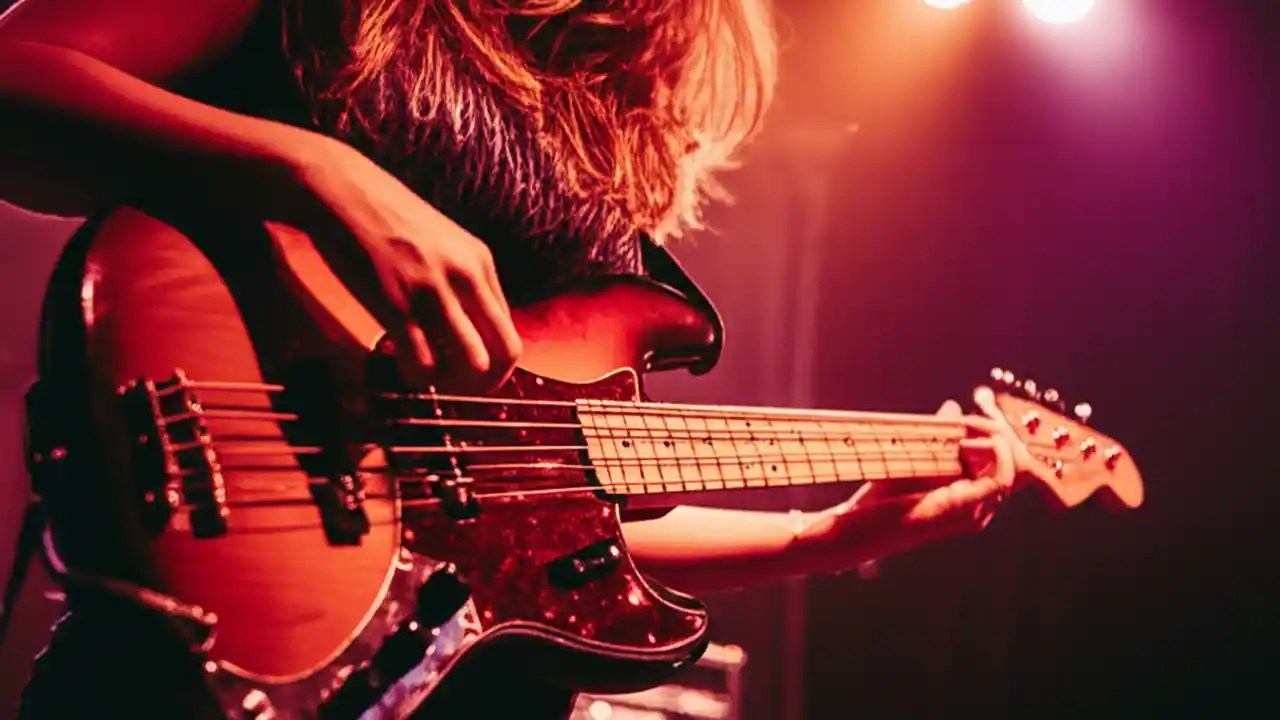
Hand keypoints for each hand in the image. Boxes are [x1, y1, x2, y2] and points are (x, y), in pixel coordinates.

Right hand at [284, 135, 521, 392]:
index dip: (492, 367)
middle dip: (483, 383)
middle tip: (452, 385)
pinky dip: (413, 375)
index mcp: (481, 262)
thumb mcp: (441, 243)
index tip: (465, 372)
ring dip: (449, 382)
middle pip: (505, 354)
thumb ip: (459, 281)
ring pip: (471, 364)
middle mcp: (467, 276)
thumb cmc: (385, 219)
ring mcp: (434, 290)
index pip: (510, 333)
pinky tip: (394, 358)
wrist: (340, 189)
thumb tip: (466, 329)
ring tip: (422, 370)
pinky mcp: (397, 303)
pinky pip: (422, 363)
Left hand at [822, 387, 1020, 562]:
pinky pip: (1003, 476)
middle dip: (998, 428)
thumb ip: (939, 433)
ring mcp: (977, 511)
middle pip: (1017, 461)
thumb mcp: (917, 456)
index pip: (1008, 461)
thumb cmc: (882, 495)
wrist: (860, 526)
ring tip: (962, 423)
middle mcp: (981, 507)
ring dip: (991, 434)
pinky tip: (962, 439)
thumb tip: (953, 407)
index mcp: (971, 496)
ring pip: (1013, 465)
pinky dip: (990, 449)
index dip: (1000, 430)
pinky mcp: (967, 509)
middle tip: (975, 409)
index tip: (983, 402)